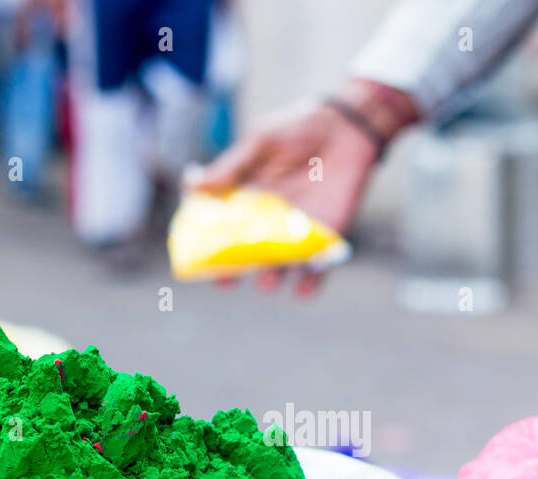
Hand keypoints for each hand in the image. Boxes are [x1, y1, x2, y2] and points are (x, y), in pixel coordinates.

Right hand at [191, 79, 417, 296]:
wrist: (346, 129)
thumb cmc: (299, 129)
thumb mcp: (260, 143)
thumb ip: (230, 168)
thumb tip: (191, 187)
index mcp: (245, 201)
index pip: (221, 232)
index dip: (209, 249)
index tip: (198, 263)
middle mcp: (266, 223)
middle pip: (245, 257)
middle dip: (235, 272)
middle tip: (228, 279)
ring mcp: (294, 234)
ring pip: (278, 268)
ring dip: (270, 279)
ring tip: (267, 279)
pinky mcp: (324, 239)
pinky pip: (316, 270)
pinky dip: (310, 285)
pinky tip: (303, 291)